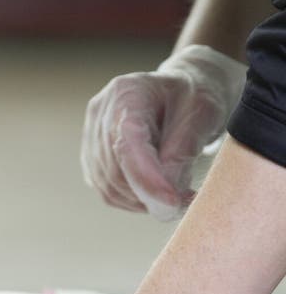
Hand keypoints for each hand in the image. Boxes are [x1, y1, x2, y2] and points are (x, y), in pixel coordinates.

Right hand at [81, 44, 245, 220]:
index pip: (127, 143)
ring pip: (110, 187)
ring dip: (143, 200)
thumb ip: (184, 149)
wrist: (180, 94)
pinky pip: (109, 193)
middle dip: (150, 192)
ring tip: (175, 193)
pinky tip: (156, 192)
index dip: (147, 177)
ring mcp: (91, 137)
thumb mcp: (203, 112)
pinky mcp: (93, 160)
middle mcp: (100, 113)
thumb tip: (166, 192)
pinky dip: (134, 201)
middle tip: (185, 198)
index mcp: (127, 92)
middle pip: (116, 170)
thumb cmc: (193, 98)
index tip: (172, 201)